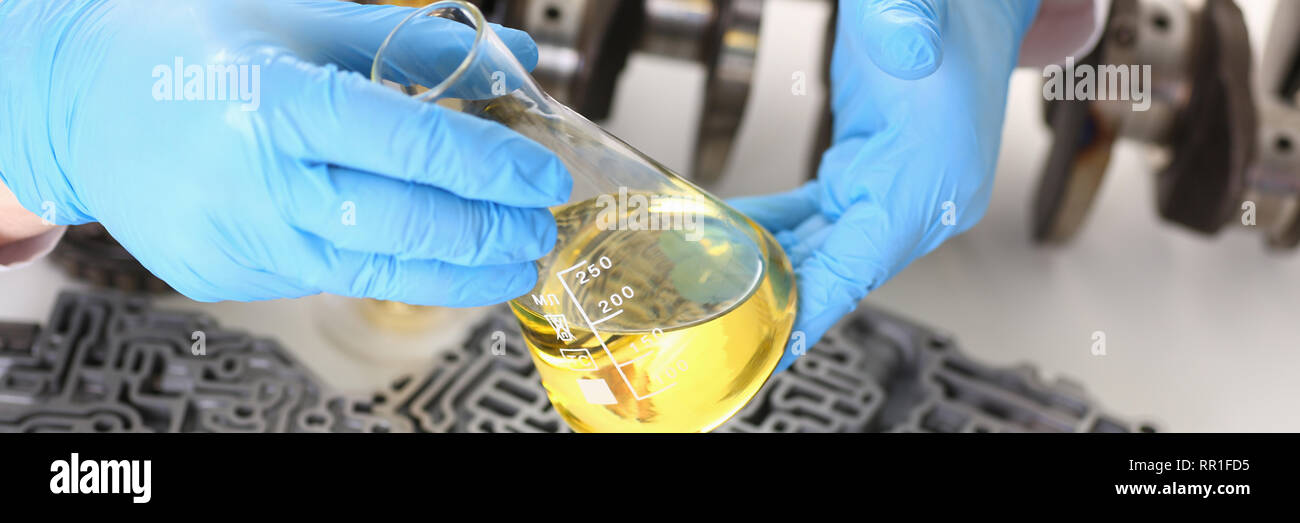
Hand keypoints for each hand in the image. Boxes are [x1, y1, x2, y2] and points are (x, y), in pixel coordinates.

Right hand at [0, 0, 570, 305]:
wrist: (81, 100)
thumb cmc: (193, 46)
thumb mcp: (303, 19)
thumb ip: (416, 45)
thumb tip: (513, 60)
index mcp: (281, 103)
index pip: (417, 147)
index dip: (494, 169)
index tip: (544, 178)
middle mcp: (260, 183)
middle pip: (406, 226)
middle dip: (490, 235)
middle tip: (538, 232)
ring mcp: (241, 241)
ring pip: (376, 271)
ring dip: (457, 274)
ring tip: (507, 263)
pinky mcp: (226, 277)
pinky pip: (327, 276)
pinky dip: (387, 266)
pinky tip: (422, 253)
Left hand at [732, 0, 1040, 369]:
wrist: (968, 1)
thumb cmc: (953, 7)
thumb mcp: (919, 8)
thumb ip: (906, 23)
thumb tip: (906, 42)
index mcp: (938, 176)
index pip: (868, 261)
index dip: (816, 305)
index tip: (775, 342)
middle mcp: (923, 197)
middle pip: (843, 270)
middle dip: (783, 300)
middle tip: (721, 325)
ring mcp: (895, 190)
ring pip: (826, 250)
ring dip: (774, 268)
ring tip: (715, 285)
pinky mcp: (868, 175)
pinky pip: (818, 221)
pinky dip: (779, 232)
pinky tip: (739, 234)